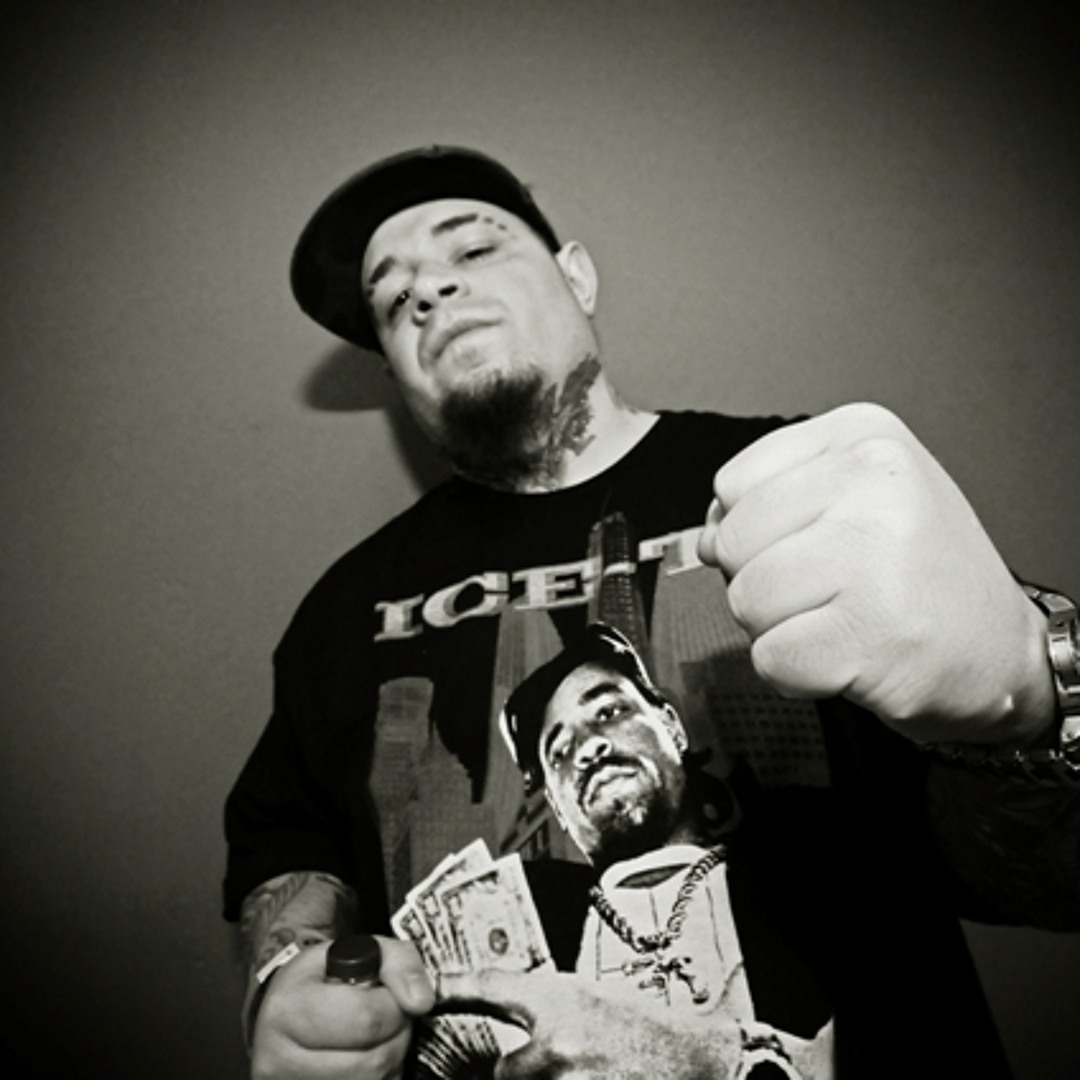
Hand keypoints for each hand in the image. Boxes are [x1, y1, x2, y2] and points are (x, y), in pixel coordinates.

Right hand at [251, 937, 434, 1079]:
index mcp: (290, 1008)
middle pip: (372, 1062)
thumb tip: (420, 1001)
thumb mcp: (362, 950)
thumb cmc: (325, 978)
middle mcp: (281, 1057)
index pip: (366, 1018)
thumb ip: (399, 963)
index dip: (394, 1006)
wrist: (286, 1011)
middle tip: (390, 1017)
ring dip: (391, 1060)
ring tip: (377, 1036)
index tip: (389, 995)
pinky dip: (380, 1077)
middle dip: (396, 1035)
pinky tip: (368, 1057)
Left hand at [436, 969, 742, 1079]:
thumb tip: (504, 1021)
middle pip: (503, 1071)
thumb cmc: (641, 1027)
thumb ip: (544, 1008)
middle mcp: (558, 1045)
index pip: (493, 986)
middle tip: (556, 1065)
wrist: (694, 1063)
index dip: (455, 986)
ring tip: (578, 1073)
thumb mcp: (589, 998)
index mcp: (560, 1002)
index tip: (427, 990)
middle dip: (519, 1073)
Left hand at [696, 403, 1054, 744]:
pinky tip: (846, 655)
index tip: (803, 543)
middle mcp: (874, 482)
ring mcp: (876, 555)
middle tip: (825, 591)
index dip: (749, 529)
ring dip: (777, 629)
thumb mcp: (855, 498)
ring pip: (745, 600)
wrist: (999, 650)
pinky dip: (796, 673)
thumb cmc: (918, 574)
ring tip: (837, 621)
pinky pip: (772, 658)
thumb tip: (704, 536)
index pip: (732, 483)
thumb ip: (770, 500)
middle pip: (731, 542)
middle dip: (759, 581)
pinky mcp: (873, 630)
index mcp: (864, 435)